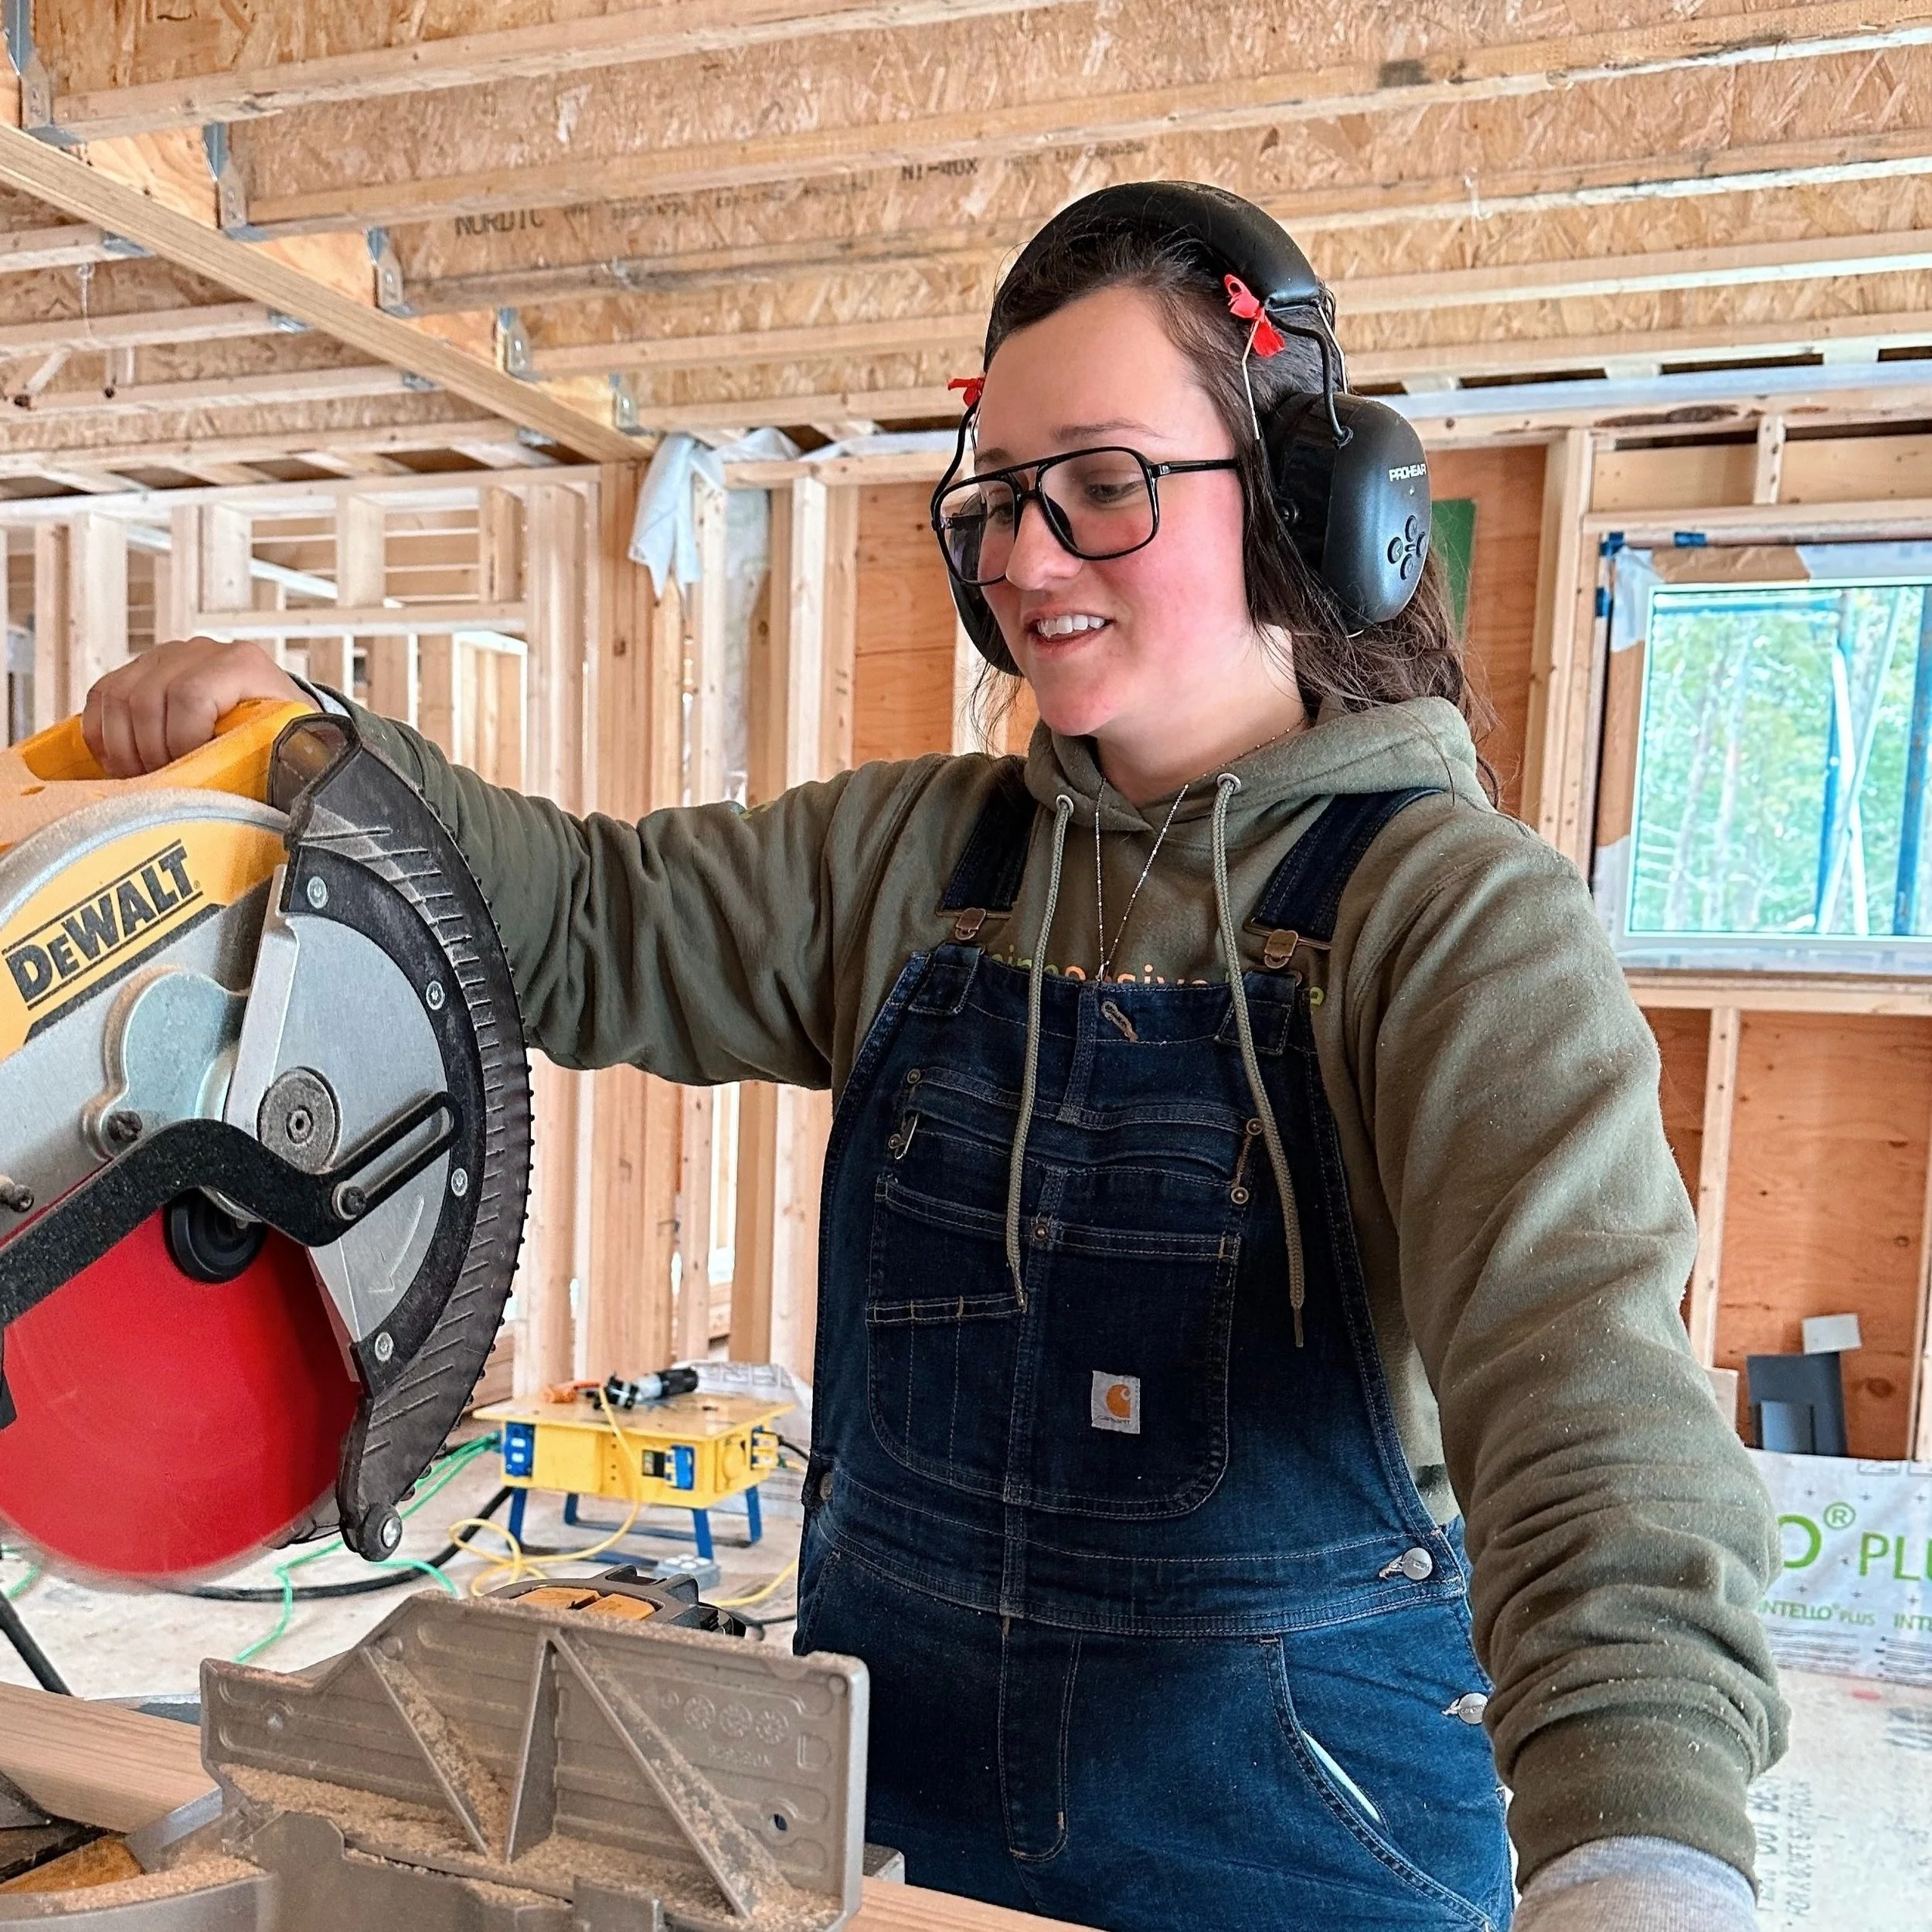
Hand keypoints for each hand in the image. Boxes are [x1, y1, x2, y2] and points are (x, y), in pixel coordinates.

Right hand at [82, 636, 306, 777]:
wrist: (274, 716)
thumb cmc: (282, 737)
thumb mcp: (291, 746)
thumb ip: (278, 757)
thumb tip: (271, 795)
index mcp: (243, 664)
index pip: (190, 696)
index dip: (182, 742)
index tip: (191, 774)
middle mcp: (200, 652)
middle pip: (147, 699)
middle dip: (150, 753)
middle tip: (164, 785)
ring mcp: (164, 657)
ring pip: (117, 699)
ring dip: (124, 749)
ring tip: (146, 778)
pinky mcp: (137, 670)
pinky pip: (101, 698)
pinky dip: (104, 736)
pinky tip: (123, 764)